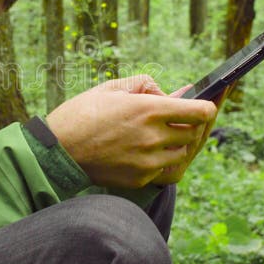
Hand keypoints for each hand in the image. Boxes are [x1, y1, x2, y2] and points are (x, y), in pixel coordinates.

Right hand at [45, 75, 217, 188]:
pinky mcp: (139, 178)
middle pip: (193, 133)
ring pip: (181, 153)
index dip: (207, 107)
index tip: (203, 105)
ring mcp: (147, 161)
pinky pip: (162, 168)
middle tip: (178, 118)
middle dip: (190, 124)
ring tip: (158, 134)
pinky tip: (142, 150)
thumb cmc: (82, 114)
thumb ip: (145, 85)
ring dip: (177, 143)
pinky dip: (159, 159)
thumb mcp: (111, 88)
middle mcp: (152, 137)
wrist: (57, 150)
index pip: (200, 112)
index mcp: (148, 110)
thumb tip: (171, 93)